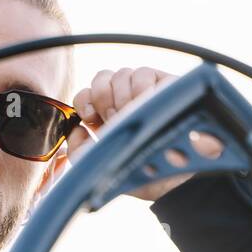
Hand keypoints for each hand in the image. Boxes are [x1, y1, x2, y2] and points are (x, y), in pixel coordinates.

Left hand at [65, 67, 223, 201]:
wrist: (175, 179)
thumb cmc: (141, 174)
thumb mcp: (103, 167)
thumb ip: (80, 151)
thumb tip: (75, 129)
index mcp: (107, 118)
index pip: (87, 94)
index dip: (84, 101)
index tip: (90, 118)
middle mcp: (124, 101)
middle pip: (101, 78)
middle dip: (104, 99)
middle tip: (115, 119)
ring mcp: (144, 90)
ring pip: (121, 74)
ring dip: (123, 96)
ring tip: (133, 114)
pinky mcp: (164, 84)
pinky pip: (142, 73)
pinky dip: (140, 89)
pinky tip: (146, 104)